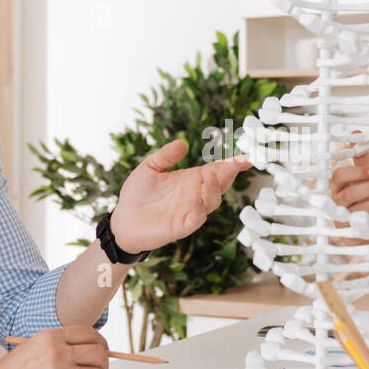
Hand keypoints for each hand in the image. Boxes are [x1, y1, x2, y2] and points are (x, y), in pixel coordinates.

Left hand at [109, 139, 250, 252]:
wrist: (122, 221)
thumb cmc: (136, 195)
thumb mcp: (149, 168)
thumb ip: (165, 155)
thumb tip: (182, 143)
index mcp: (191, 179)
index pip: (217, 170)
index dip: (232, 164)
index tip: (247, 157)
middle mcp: (195, 195)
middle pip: (220, 184)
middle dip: (229, 173)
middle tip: (234, 163)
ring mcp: (191, 211)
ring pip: (213, 201)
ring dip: (214, 189)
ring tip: (210, 176)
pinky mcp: (182, 226)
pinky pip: (196, 218)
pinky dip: (199, 208)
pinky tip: (196, 196)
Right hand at [328, 147, 368, 244]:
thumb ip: (362, 158)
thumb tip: (356, 134)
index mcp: (336, 186)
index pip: (338, 176)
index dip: (355, 172)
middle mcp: (334, 204)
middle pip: (348, 194)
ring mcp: (340, 221)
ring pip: (355, 211)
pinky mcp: (348, 236)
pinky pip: (359, 228)